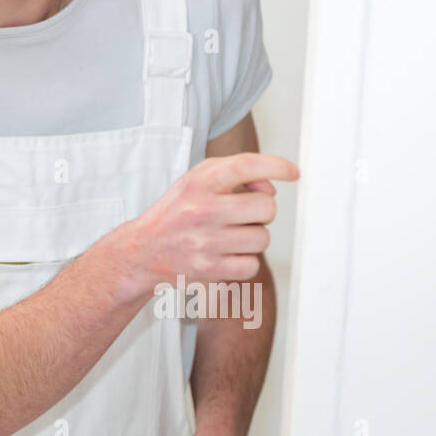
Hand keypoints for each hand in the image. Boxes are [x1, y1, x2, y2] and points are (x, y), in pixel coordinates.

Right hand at [122, 153, 298, 296]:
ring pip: (262, 238)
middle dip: (262, 212)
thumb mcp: (196, 180)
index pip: (245, 166)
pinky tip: (226, 254)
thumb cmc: (176, 212)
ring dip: (253, 238)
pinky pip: (252, 265)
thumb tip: (271, 189)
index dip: (276, 166)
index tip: (293, 173)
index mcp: (198, 183)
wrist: (142, 251)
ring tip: (229, 236)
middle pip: (266, 208)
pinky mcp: (209, 269)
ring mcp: (205, 242)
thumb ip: (234, 173)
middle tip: (243, 215)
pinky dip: (244, 261)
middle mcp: (201, 210)